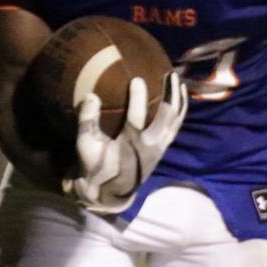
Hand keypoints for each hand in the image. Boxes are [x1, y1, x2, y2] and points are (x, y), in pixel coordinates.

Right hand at [66, 73, 187, 213]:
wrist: (110, 192)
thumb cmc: (96, 167)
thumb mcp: (86, 146)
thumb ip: (87, 120)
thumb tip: (90, 95)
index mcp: (129, 145)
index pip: (137, 118)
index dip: (138, 98)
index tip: (138, 79)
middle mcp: (150, 146)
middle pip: (167, 117)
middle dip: (170, 94)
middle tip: (169, 74)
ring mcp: (159, 147)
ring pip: (175, 121)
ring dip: (178, 100)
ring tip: (178, 81)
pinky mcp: (163, 148)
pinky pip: (176, 127)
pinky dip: (180, 111)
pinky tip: (180, 98)